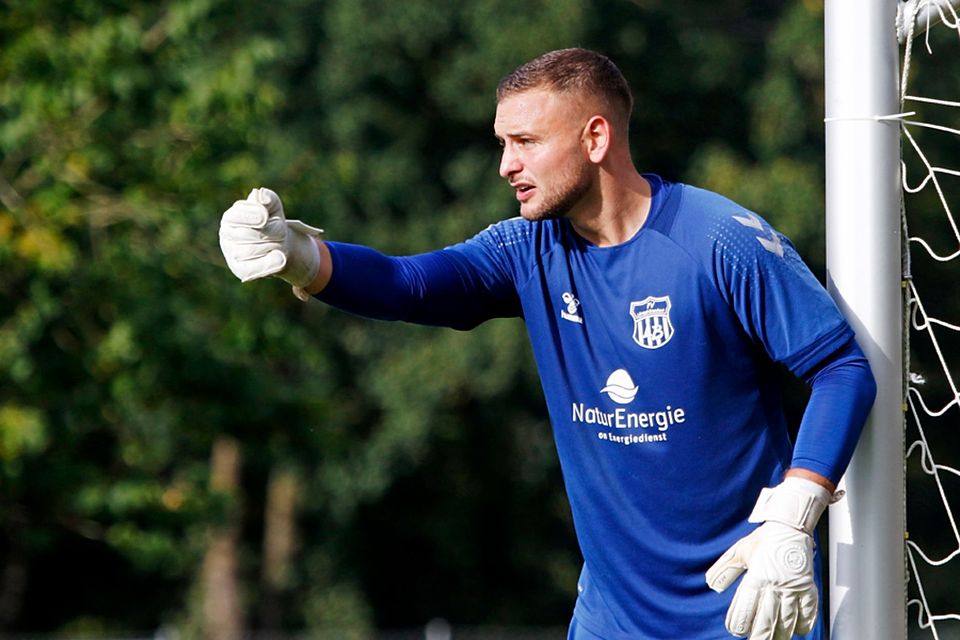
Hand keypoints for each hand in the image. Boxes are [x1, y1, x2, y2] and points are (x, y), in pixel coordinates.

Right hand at [219, 188, 322, 296]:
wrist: (277, 243)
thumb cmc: (272, 222)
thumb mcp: (273, 207)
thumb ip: (268, 198)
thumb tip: (261, 196)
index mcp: (231, 217)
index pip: (237, 216)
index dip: (251, 215)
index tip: (264, 216)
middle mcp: (227, 236)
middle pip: (250, 234)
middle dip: (272, 231)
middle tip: (281, 231)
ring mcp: (232, 254)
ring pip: (254, 251)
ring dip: (274, 245)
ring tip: (279, 243)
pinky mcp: (241, 270)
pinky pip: (253, 269)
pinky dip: (268, 264)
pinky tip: (281, 258)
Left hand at [706, 477, 830, 639]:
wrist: (790, 526)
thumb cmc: (763, 540)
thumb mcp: (739, 551)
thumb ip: (725, 569)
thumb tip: (712, 585)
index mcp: (757, 576)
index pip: (746, 605)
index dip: (740, 621)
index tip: (735, 630)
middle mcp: (776, 584)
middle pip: (767, 618)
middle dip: (760, 635)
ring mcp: (794, 587)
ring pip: (788, 620)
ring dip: (780, 634)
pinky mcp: (808, 587)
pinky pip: (808, 612)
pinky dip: (803, 624)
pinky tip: (797, 630)